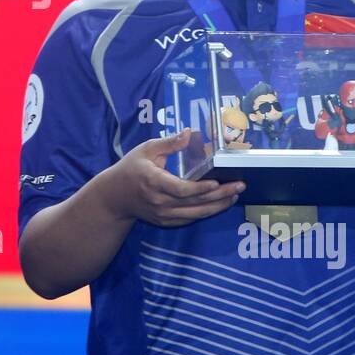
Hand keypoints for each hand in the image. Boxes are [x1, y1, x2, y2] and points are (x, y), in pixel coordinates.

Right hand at [100, 128, 243, 227]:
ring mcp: (163, 215)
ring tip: (234, 195)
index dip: (201, 188)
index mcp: (154, 182)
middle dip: (219, 195)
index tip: (218, 181)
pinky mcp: (166, 222)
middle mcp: (160, 202)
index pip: (181, 189)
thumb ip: (169, 142)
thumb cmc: (131, 169)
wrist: (114, 197)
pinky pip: (190, 219)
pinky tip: (219, 203)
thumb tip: (189, 133)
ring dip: (217, 206)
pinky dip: (206, 212)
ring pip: (195, 214)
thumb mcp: (146, 149)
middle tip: (239, 186)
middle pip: (194, 203)